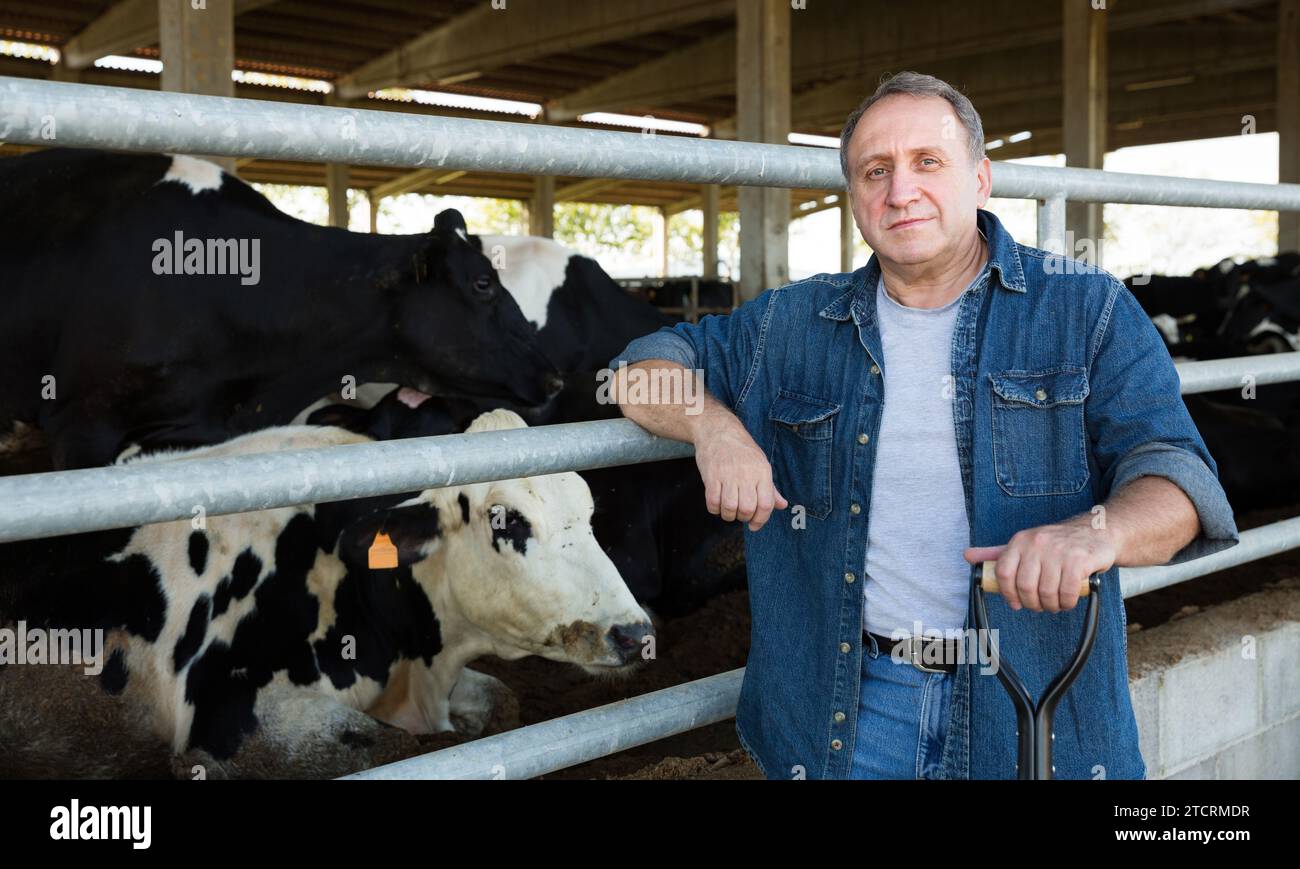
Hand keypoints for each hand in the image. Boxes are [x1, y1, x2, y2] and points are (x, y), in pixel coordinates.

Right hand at [694, 418, 787, 531]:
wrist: (718, 430)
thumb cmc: (742, 450)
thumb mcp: (761, 464)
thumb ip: (771, 488)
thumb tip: (783, 505)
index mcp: (762, 472)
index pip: (766, 504)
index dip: (761, 520)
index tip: (754, 525)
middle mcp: (746, 474)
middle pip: (747, 509)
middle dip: (743, 518)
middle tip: (740, 514)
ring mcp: (727, 474)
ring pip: (729, 508)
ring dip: (728, 515)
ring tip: (728, 510)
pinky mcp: (711, 475)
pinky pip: (713, 502)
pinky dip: (714, 509)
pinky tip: (716, 504)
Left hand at [963, 518, 1115, 611]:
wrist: (1098, 531)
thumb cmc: (1058, 543)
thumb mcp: (1025, 544)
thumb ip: (997, 553)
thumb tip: (967, 556)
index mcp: (1020, 540)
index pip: (1003, 573)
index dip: (1008, 594)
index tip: (1016, 603)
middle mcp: (1037, 543)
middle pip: (1025, 586)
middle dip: (1032, 603)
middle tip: (1040, 606)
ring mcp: (1059, 550)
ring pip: (1046, 592)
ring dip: (1051, 605)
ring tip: (1055, 604)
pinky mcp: (1079, 560)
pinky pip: (1067, 592)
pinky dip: (1067, 602)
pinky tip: (1068, 600)